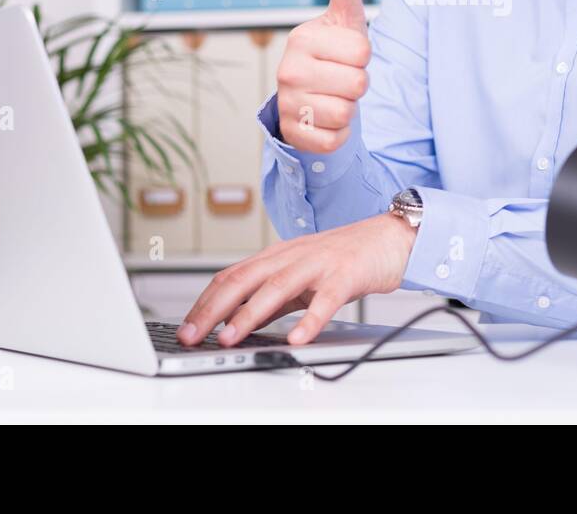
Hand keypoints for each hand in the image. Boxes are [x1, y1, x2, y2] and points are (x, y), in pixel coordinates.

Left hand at [176, 212, 417, 346]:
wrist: (390, 237)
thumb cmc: (345, 258)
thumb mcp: (301, 276)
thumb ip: (272, 298)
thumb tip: (239, 321)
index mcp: (278, 256)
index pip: (231, 277)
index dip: (205, 302)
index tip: (186, 328)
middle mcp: (292, 256)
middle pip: (244, 279)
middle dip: (213, 309)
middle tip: (192, 335)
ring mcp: (318, 264)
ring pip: (277, 287)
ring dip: (249, 314)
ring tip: (230, 338)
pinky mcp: (346, 275)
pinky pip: (326, 300)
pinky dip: (310, 320)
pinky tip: (297, 339)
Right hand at [276, 0, 370, 154]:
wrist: (311, 95)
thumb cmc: (334, 53)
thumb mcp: (344, 18)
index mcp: (302, 38)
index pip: (362, 52)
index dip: (363, 57)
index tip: (347, 55)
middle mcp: (288, 70)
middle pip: (357, 84)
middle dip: (358, 83)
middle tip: (342, 77)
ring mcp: (288, 103)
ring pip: (347, 112)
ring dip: (349, 109)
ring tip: (334, 96)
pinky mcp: (293, 133)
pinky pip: (335, 138)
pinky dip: (339, 133)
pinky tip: (326, 118)